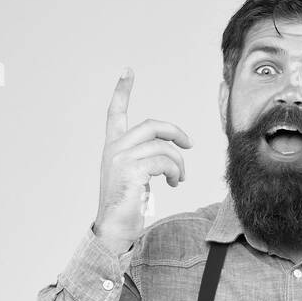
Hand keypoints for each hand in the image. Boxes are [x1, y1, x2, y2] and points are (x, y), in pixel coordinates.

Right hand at [93, 68, 193, 248]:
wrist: (114, 230)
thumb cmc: (126, 208)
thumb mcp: (134, 178)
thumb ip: (145, 160)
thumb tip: (171, 153)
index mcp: (112, 148)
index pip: (115, 113)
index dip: (122, 91)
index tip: (127, 71)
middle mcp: (114, 149)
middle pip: (152, 125)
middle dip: (176, 132)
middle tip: (189, 145)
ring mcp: (121, 158)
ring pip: (163, 147)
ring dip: (178, 163)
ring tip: (178, 179)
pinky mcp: (131, 170)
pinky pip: (164, 161)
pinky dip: (174, 172)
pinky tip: (174, 184)